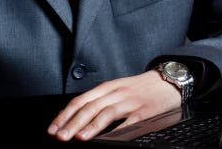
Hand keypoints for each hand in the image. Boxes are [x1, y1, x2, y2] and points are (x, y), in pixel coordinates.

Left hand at [47, 70, 180, 141]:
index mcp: (108, 87)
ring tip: (79, 138)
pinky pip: (128, 122)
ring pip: (106, 112)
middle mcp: (117, 92)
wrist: (168, 81)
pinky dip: (116, 131)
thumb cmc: (141, 88)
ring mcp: (130, 102)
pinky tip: (107, 140)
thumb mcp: (118, 89)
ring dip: (90, 126)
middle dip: (72, 123)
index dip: (65, 115)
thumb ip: (100, 101)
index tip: (53, 129)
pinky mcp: (144, 112)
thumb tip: (77, 120)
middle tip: (60, 136)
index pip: (81, 100)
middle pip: (90, 107)